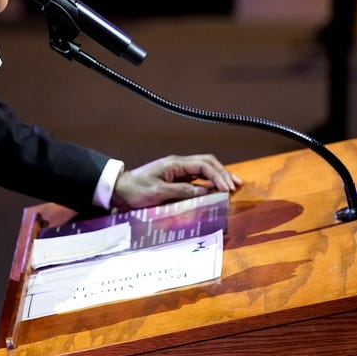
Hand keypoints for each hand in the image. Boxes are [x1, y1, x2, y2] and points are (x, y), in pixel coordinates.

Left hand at [110, 154, 242, 210]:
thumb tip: (205, 192)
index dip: (218, 176)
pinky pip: (197, 177)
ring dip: (219, 176)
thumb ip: (182, 192)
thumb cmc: (135, 191)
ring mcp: (177, 171)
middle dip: (223, 173)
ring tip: (233, 185)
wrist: (119, 190)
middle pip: (207, 163)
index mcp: (175, 164)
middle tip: (237, 185)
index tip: (227, 188)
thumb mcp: (158, 193)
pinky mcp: (175, 179)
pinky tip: (217, 189)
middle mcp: (178, 164)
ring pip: (204, 169)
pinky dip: (209, 182)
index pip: (203, 165)